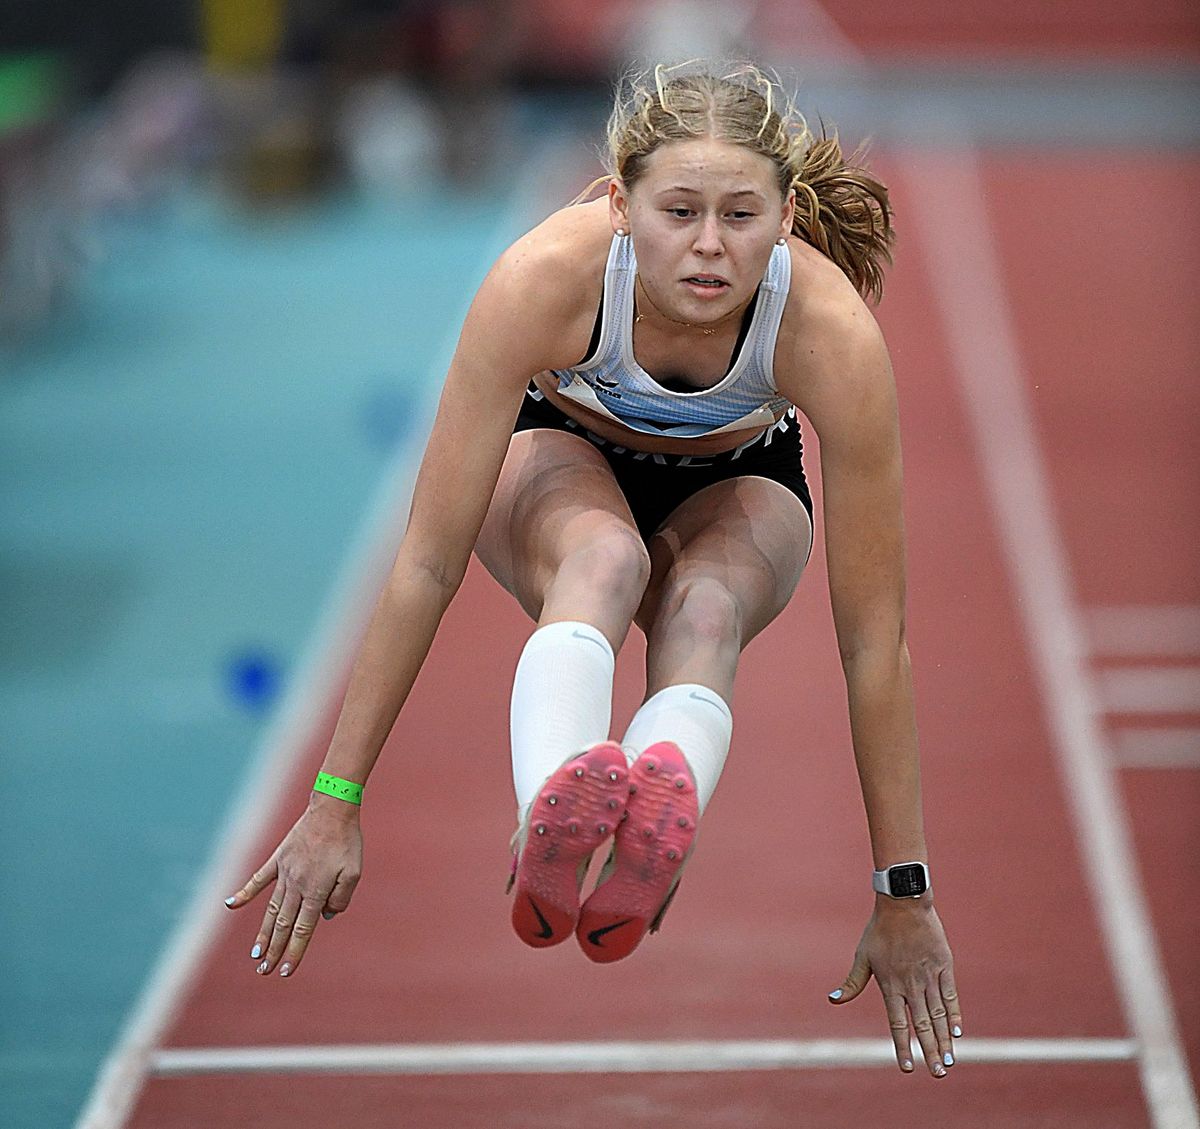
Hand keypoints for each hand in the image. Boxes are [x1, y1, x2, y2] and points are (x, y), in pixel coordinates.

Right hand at [223, 795, 362, 977]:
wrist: (332, 809)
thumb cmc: (347, 842)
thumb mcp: (354, 872)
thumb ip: (341, 898)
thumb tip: (324, 916)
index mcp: (315, 891)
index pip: (303, 930)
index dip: (295, 952)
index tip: (285, 972)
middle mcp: (296, 885)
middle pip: (283, 925)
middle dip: (275, 950)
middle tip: (264, 971)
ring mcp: (284, 872)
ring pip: (271, 909)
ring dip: (263, 933)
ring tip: (255, 955)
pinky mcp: (278, 859)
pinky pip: (258, 879)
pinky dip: (244, 893)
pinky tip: (229, 906)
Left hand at [828, 896, 960, 1076]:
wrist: (903, 903)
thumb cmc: (879, 930)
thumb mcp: (862, 956)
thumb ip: (852, 982)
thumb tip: (833, 1000)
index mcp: (890, 984)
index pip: (897, 1024)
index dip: (902, 1047)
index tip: (907, 1068)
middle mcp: (910, 984)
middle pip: (922, 1025)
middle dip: (930, 1052)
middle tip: (937, 1074)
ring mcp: (929, 976)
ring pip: (938, 1015)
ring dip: (945, 1039)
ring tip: (950, 1061)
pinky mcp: (944, 965)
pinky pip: (950, 995)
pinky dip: (955, 1015)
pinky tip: (958, 1032)